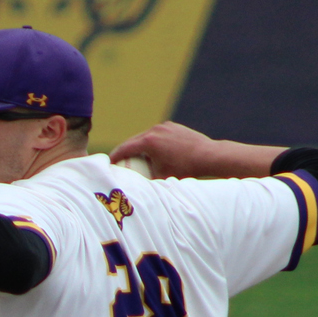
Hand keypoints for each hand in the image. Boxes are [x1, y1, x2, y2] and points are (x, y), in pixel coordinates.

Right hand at [111, 122, 284, 179]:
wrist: (208, 155)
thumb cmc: (184, 170)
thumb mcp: (161, 178)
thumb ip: (145, 181)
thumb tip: (133, 190)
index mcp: (148, 141)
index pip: (125, 148)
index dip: (115, 156)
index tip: (109, 163)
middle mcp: (154, 130)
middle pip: (133, 140)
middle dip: (125, 150)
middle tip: (119, 161)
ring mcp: (164, 126)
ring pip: (145, 136)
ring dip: (139, 146)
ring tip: (136, 157)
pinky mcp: (173, 126)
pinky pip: (157, 134)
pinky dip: (153, 143)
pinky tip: (155, 152)